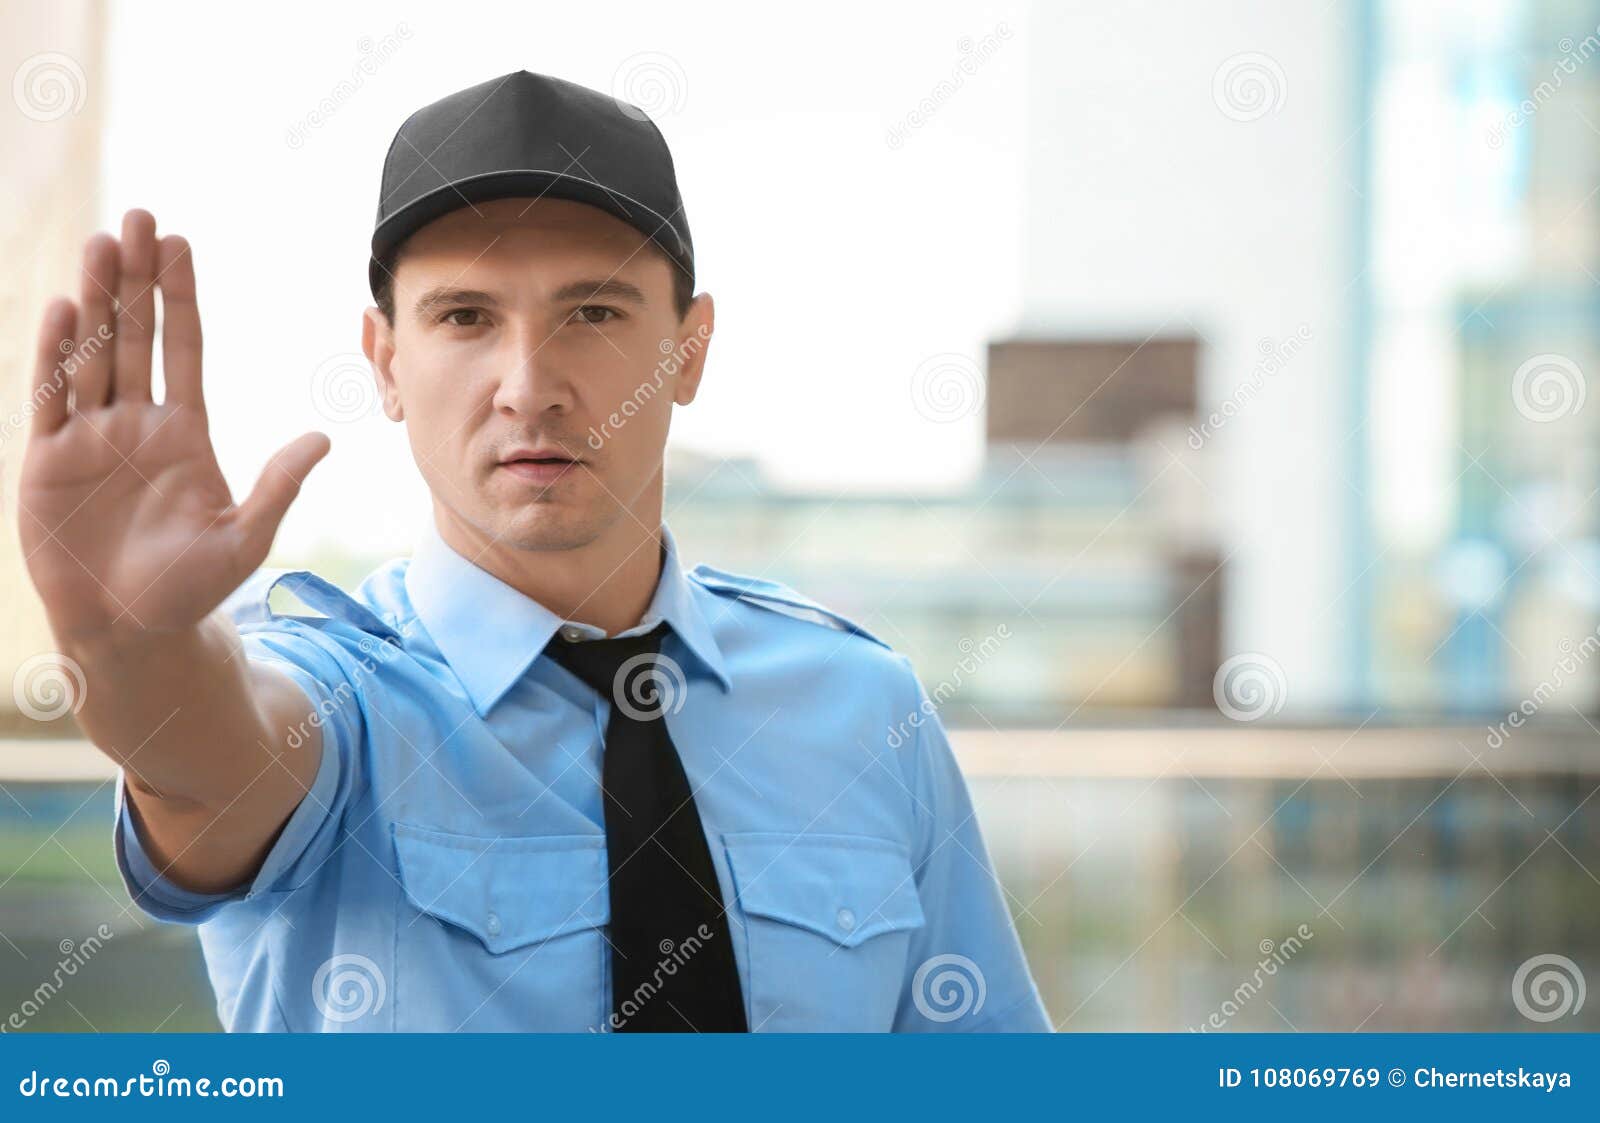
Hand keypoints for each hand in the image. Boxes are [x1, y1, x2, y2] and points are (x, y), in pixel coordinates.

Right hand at [18, 209, 330, 641]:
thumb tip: (323, 437)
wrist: (131, 630)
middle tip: (137, 217)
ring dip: (94, 299)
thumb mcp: (244, 538)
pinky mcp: (48, 462)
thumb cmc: (191, 589)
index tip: (180, 243)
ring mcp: (88, 438)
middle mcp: (135, 424)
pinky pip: (51, 399)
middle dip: (135, 278)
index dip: (180, 296)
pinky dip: (56, 355)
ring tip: (100, 242)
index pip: (184, 348)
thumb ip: (278, 486)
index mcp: (184, 433)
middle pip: (135, 336)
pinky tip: (64, 309)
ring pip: (92, 354)